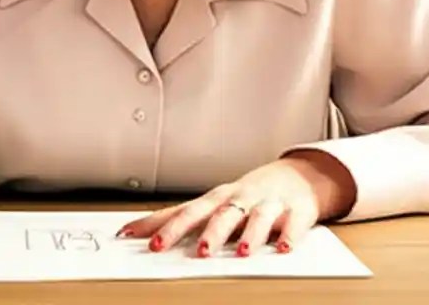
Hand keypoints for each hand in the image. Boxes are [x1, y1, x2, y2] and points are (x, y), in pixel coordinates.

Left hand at [116, 151, 355, 257]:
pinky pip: (294, 223)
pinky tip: (283, 248)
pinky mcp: (297, 211)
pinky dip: (289, 235)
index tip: (149, 243)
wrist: (298, 176)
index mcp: (217, 199)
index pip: (187, 213)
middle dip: (211, 233)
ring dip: (251, 233)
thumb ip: (176, 218)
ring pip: (258, 217)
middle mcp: (241, 199)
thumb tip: (131, 231)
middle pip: (222, 214)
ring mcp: (269, 204)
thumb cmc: (247, 194)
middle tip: (200, 252)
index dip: (168, 228)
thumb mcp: (212, 203)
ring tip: (243, 252)